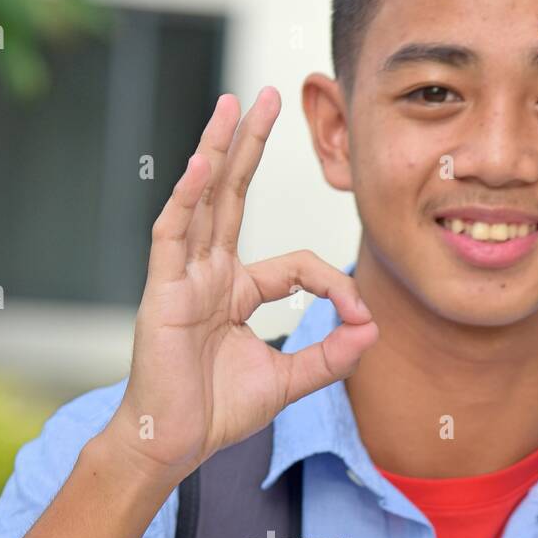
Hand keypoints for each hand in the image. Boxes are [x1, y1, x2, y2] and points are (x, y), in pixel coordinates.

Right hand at [106, 87, 377, 481]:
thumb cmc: (217, 412)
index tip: (359, 315)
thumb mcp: (288, 382)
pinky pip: (173, 234)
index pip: (296, 264)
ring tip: (231, 103)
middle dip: (251, 145)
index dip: (333, 282)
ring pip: (204, 201)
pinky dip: (186, 198)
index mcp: (238, 293)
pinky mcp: (164, 291)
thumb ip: (331, 356)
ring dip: (217, 150)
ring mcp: (184, 278)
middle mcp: (210, 274)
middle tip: (268, 95)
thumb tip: (373, 328)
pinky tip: (200, 164)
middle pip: (234, 196)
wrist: (174, 443)